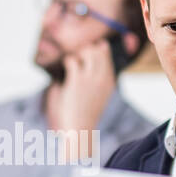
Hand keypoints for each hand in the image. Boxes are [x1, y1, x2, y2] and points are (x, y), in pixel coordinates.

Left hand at [56, 39, 114, 155]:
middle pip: (97, 49)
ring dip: (77, 53)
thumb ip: (98, 77)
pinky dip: (68, 61)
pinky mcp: (77, 81)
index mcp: (109, 80)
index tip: (85, 55)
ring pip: (87, 51)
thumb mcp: (98, 93)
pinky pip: (72, 60)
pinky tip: (66, 68)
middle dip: (86, 49)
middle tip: (77, 58)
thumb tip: (91, 63)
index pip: (106, 55)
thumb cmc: (86, 112)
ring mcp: (90, 78)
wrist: (80, 127)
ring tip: (72, 63)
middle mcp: (102, 77)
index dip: (95, 49)